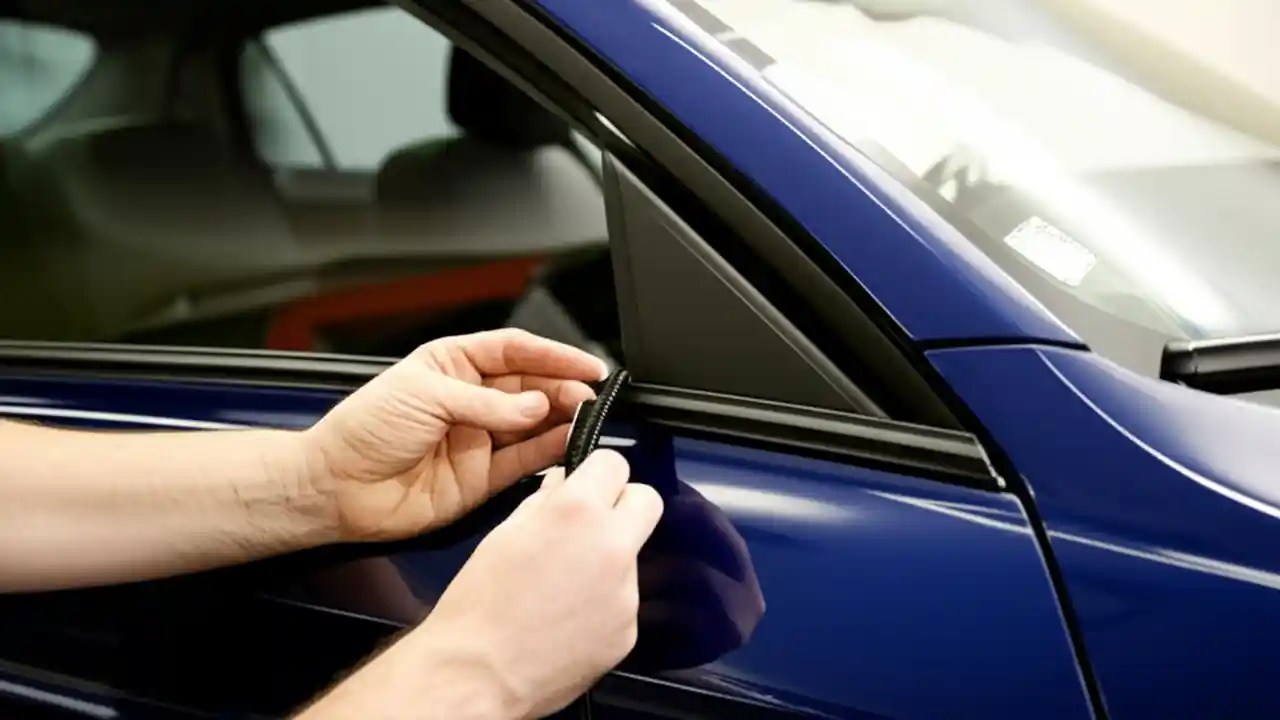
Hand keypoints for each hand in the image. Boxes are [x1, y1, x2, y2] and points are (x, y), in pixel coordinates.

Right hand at [296, 451, 663, 719]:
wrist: (479, 672)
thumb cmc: (480, 603)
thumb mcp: (505, 533)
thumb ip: (545, 501)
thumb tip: (564, 484)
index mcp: (578, 512)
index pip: (615, 463)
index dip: (599, 472)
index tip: (588, 484)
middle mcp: (612, 547)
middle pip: (647, 501)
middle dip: (623, 504)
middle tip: (592, 522)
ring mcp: (626, 592)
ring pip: (632, 555)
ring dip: (608, 559)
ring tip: (563, 585)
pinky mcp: (629, 629)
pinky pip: (624, 600)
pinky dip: (603, 603)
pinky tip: (568, 616)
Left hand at [303, 329, 606, 541]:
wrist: (337, 486)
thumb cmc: (364, 429)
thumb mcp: (425, 395)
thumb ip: (485, 402)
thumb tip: (536, 405)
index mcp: (454, 364)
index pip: (515, 351)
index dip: (553, 354)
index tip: (587, 363)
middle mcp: (471, 399)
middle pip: (531, 386)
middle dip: (563, 388)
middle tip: (588, 395)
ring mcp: (479, 438)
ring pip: (533, 424)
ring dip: (562, 419)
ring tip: (586, 417)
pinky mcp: (482, 478)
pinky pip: (524, 462)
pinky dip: (549, 452)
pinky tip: (568, 443)